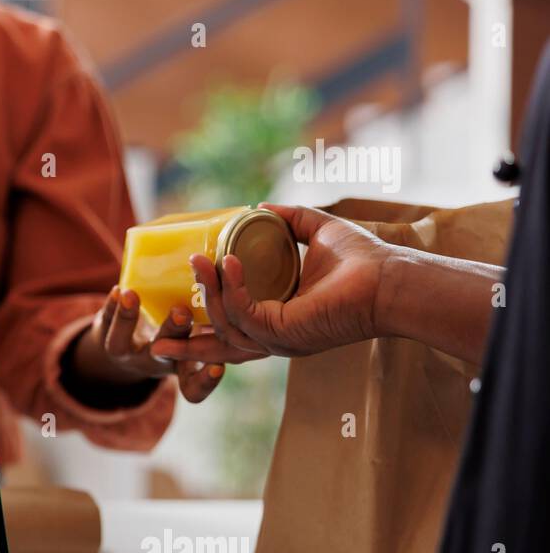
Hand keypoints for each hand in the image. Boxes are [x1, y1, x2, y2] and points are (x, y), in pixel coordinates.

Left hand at [72, 287, 224, 402]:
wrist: (129, 348)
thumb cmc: (180, 336)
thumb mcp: (202, 336)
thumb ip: (219, 322)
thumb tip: (246, 284)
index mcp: (182, 367)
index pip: (193, 387)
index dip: (205, 381)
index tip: (218, 367)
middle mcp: (154, 361)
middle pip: (161, 354)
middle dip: (171, 333)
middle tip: (181, 312)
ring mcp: (126, 351)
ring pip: (121, 343)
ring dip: (127, 318)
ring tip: (132, 295)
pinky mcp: (105, 334)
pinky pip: (103, 322)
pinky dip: (110, 306)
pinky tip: (117, 290)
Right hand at [150, 203, 391, 361]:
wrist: (393, 276)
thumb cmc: (367, 260)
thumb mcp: (318, 231)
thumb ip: (288, 220)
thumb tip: (258, 207)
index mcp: (279, 322)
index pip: (230, 332)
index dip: (200, 327)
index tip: (173, 313)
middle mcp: (277, 338)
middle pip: (218, 345)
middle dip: (184, 340)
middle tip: (159, 324)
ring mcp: (280, 340)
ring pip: (226, 325)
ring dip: (207, 292)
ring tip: (199, 260)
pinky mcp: (285, 332)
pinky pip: (244, 313)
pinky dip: (231, 289)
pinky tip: (227, 262)